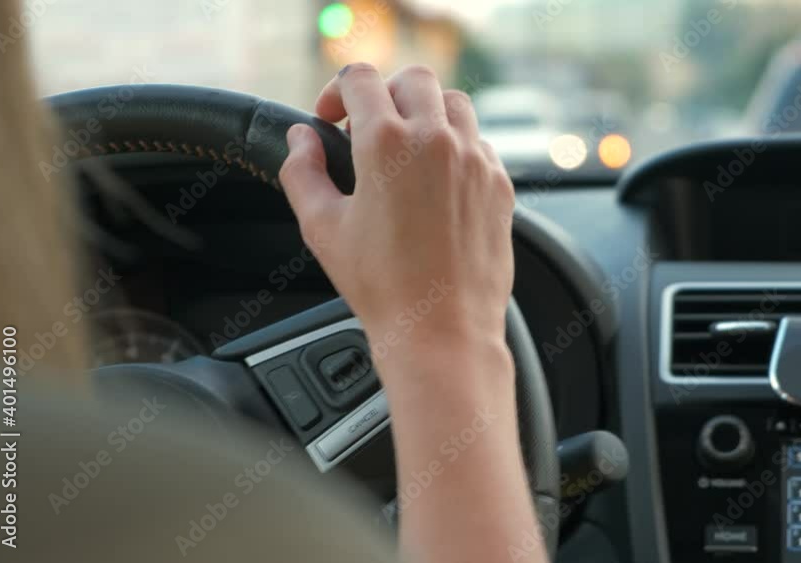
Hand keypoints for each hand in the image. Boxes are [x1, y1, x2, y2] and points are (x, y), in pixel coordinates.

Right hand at [279, 64, 514, 369]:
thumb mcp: (322, 227)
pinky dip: (457, 146)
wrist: (442, 331)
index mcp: (386, 144)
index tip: (332, 118)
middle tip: (368, 127)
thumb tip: (300, 139)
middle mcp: (437, 141)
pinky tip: (438, 180)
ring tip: (406, 149)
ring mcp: (476, 160)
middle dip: (385, 93)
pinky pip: (480, 143)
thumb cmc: (381, 287)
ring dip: (426, 113)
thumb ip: (302, 171)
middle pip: (413, 80)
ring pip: (455, 104)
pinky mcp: (500, 185)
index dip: (337, 91)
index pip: (361, 78)